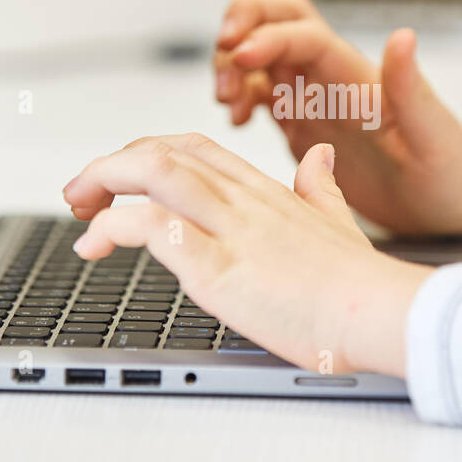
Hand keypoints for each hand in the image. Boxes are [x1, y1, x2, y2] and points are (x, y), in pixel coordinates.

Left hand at [64, 131, 429, 375]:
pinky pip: (153, 227)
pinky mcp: (219, 267)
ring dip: (100, 185)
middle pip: (161, 151)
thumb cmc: (360, 283)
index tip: (119, 180)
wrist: (382, 314)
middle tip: (82, 197)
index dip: (145, 154)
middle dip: (109, 167)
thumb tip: (319, 157)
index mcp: (264, 190)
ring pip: (152, 173)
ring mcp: (231, 229)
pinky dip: (113, 227)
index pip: (191, 147)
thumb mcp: (338, 221)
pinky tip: (95, 245)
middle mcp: (242, 200)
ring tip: (79, 213)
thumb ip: (321, 187)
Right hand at [215, 0, 461, 235]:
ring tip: (225, 101)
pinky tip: (237, 122)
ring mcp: (314, 98)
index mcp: (357, 75)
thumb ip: (411, 89)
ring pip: (258, 56)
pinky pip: (258, 94)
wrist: (448, 204)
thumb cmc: (449, 171)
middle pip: (276, 18)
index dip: (268, 38)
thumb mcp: (434, 136)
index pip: (304, 34)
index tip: (240, 57)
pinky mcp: (303, 124)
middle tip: (223, 62)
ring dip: (231, 65)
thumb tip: (403, 36)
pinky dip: (238, 97)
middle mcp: (332, 77)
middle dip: (241, 26)